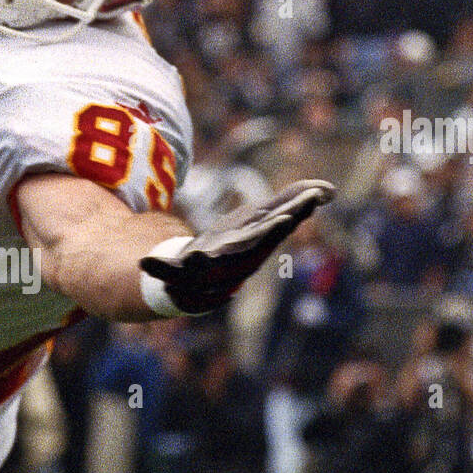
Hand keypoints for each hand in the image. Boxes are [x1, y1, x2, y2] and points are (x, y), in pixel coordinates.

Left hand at [140, 180, 333, 315]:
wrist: (193, 282)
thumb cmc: (232, 250)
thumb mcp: (258, 223)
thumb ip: (291, 204)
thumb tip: (330, 189)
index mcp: (254, 246)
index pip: (277, 226)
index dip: (294, 213)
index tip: (313, 198)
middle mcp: (234, 262)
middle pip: (252, 245)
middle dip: (269, 232)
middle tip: (288, 217)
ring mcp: (204, 271)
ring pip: (207, 266)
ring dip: (204, 261)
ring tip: (198, 255)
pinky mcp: (176, 274)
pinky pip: (165, 271)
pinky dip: (156, 266)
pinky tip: (142, 261)